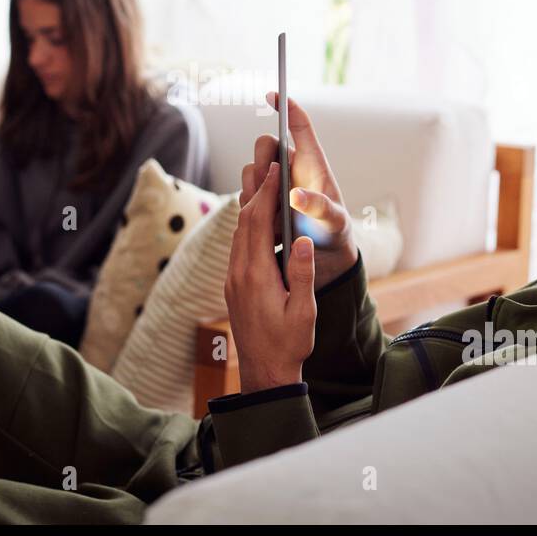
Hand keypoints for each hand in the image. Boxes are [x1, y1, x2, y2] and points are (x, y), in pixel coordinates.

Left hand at [226, 162, 316, 392]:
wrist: (264, 372)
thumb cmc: (288, 345)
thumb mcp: (303, 312)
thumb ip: (302, 275)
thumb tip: (302, 241)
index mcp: (256, 275)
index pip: (258, 222)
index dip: (267, 192)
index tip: (276, 167)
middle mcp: (239, 273)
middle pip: (244, 220)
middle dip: (257, 190)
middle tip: (270, 163)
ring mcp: (233, 278)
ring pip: (238, 232)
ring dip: (251, 205)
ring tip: (266, 181)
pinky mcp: (234, 284)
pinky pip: (238, 245)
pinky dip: (249, 224)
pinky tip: (260, 218)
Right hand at [240, 93, 357, 286]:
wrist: (321, 262)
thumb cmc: (334, 234)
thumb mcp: (334, 223)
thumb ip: (320, 208)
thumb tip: (295, 195)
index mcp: (312, 164)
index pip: (299, 126)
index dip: (287, 107)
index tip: (273, 95)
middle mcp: (291, 169)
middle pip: (265, 145)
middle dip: (262, 160)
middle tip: (268, 184)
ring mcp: (274, 185)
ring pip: (250, 171)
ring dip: (254, 189)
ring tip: (271, 214)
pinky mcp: (262, 203)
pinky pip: (245, 196)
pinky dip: (250, 207)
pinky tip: (266, 226)